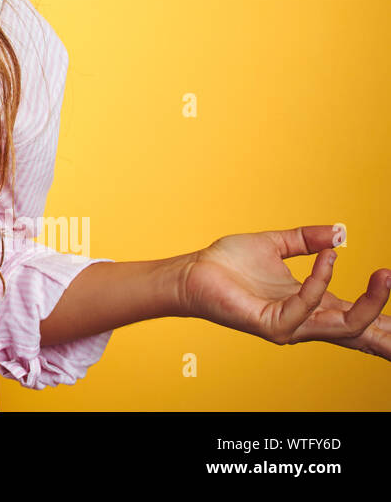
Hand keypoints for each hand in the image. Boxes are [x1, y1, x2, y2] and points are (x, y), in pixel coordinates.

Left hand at [180, 224, 390, 359]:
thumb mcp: (277, 245)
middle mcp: (307, 319)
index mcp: (315, 304)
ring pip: (344, 325)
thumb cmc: (230, 263)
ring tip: (385, 275)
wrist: (194, 271)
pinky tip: (327, 258)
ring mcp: (291, 325)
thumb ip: (308, 239)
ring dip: (369, 302)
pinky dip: (320, 282)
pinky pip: (306, 306)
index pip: (361, 316)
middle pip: (361, 333)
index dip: (385, 316)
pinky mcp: (271, 324)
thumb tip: (340, 232)